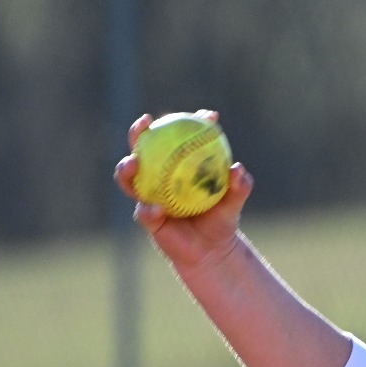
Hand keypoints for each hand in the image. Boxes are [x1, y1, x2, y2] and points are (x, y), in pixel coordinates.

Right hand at [113, 112, 252, 272]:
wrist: (212, 251)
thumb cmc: (221, 220)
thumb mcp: (232, 203)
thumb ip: (238, 187)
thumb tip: (238, 169)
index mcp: (177, 167)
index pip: (178, 140)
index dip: (190, 123)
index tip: (207, 115)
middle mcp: (157, 177)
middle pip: (142, 149)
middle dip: (139, 132)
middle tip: (146, 121)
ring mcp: (149, 196)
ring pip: (130, 179)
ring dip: (127, 168)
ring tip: (134, 162)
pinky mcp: (147, 218)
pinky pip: (144, 212)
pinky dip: (149, 209)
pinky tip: (157, 209)